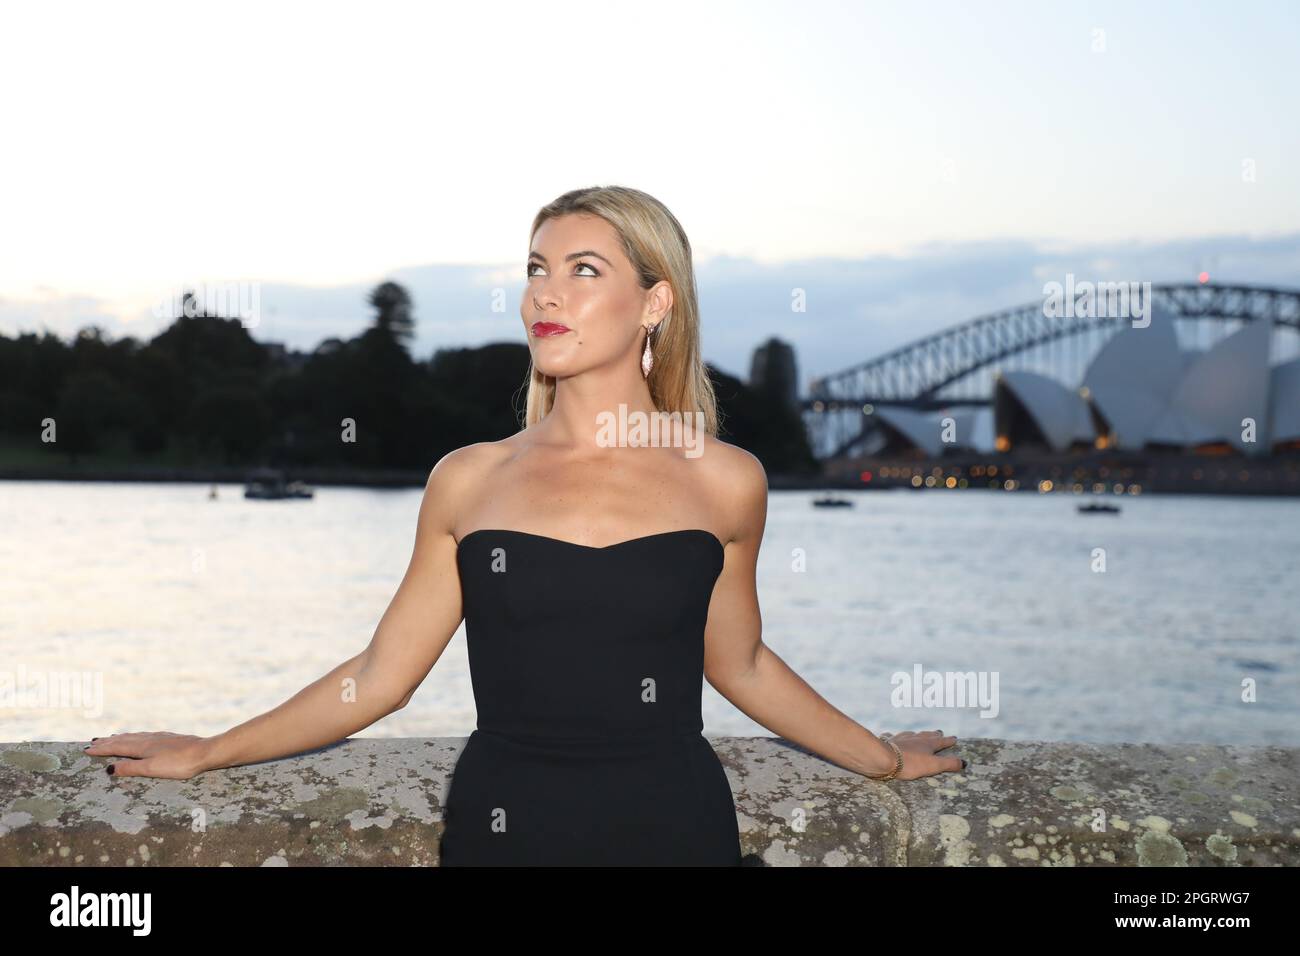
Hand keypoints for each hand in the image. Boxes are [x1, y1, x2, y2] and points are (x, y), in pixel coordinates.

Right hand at [86, 732, 209, 779]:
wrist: (205, 752)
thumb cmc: (178, 763)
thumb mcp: (151, 769)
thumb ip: (130, 768)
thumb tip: (108, 768)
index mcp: (141, 747)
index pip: (116, 747)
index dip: (101, 749)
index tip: (86, 749)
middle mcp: (148, 739)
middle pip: (123, 740)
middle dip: (107, 742)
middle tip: (92, 742)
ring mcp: (159, 737)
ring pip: (134, 736)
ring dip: (120, 738)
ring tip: (110, 738)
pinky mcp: (168, 738)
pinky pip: (144, 736)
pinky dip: (134, 736)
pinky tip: (139, 738)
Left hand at [877, 729, 964, 780]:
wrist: (883, 758)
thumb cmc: (910, 763)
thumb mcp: (933, 766)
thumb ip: (948, 764)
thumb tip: (964, 762)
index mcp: (927, 744)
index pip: (941, 742)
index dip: (948, 741)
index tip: (954, 738)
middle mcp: (915, 738)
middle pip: (927, 735)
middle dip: (934, 735)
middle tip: (939, 732)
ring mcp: (901, 739)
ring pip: (912, 735)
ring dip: (917, 734)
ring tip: (918, 734)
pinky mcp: (889, 742)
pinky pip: (895, 737)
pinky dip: (897, 737)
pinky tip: (893, 736)